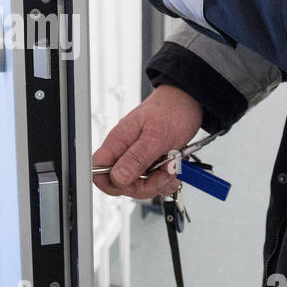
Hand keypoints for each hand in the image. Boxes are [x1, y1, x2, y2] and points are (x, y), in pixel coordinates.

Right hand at [93, 84, 204, 199]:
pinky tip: (173, 168)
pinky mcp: (149, 161)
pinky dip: (165, 180)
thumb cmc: (172, 111)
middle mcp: (124, 151)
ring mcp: (136, 157)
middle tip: (163, 172)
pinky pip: (151, 181)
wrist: (188, 101)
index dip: (112, 183)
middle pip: (120, 184)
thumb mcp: (157, 137)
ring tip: (172, 166)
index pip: (98, 171)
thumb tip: (118, 177)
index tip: (134, 183)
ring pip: (138, 185)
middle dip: (145, 185)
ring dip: (159, 182)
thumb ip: (136, 158)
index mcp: (118, 142)